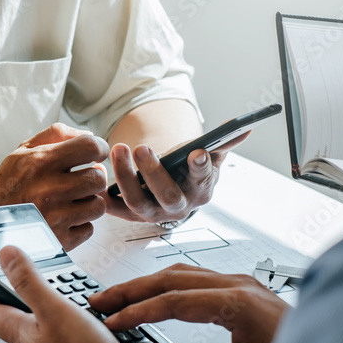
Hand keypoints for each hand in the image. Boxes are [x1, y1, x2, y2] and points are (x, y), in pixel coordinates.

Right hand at [0, 124, 109, 250]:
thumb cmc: (10, 181)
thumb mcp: (24, 150)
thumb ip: (56, 134)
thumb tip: (89, 134)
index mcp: (42, 162)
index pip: (91, 147)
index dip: (99, 148)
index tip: (94, 155)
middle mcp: (49, 189)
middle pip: (99, 178)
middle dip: (93, 178)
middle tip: (80, 181)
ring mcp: (54, 217)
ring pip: (98, 206)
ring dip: (88, 203)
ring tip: (71, 201)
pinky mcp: (57, 240)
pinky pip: (89, 229)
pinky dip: (79, 225)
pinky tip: (64, 219)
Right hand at [89, 264, 288, 342]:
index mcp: (238, 304)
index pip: (174, 301)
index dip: (139, 312)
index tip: (112, 322)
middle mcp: (238, 286)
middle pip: (171, 278)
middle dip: (132, 290)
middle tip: (99, 301)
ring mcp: (241, 285)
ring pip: (182, 274)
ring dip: (147, 284)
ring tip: (118, 298)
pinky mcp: (243, 291)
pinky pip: (196, 279)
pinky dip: (167, 285)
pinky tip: (154, 295)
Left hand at [102, 133, 249, 223]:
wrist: (172, 189)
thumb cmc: (188, 170)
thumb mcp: (208, 156)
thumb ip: (224, 141)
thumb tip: (244, 127)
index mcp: (201, 191)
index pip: (203, 180)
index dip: (201, 167)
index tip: (197, 152)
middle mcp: (178, 207)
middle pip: (167, 195)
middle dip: (154, 172)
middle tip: (142, 148)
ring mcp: (153, 213)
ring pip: (138, 201)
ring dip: (125, 176)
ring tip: (119, 150)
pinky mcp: (131, 215)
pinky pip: (116, 210)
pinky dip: (106, 199)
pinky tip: (98, 182)